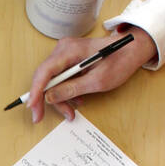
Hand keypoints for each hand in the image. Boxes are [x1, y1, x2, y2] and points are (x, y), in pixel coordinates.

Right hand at [27, 26, 157, 122]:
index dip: (36, 92)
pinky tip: (75, 98)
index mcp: (70, 50)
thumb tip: (50, 97)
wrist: (131, 49)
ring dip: (59, 98)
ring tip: (71, 110)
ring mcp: (65, 53)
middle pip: (46, 78)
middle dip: (49, 100)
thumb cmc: (119, 60)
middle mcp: (63, 49)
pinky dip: (64, 91)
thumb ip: (72, 89)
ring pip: (52, 81)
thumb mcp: (97, 81)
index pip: (45, 72)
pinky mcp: (68, 59)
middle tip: (50, 116)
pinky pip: (59, 78)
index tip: (33, 108)